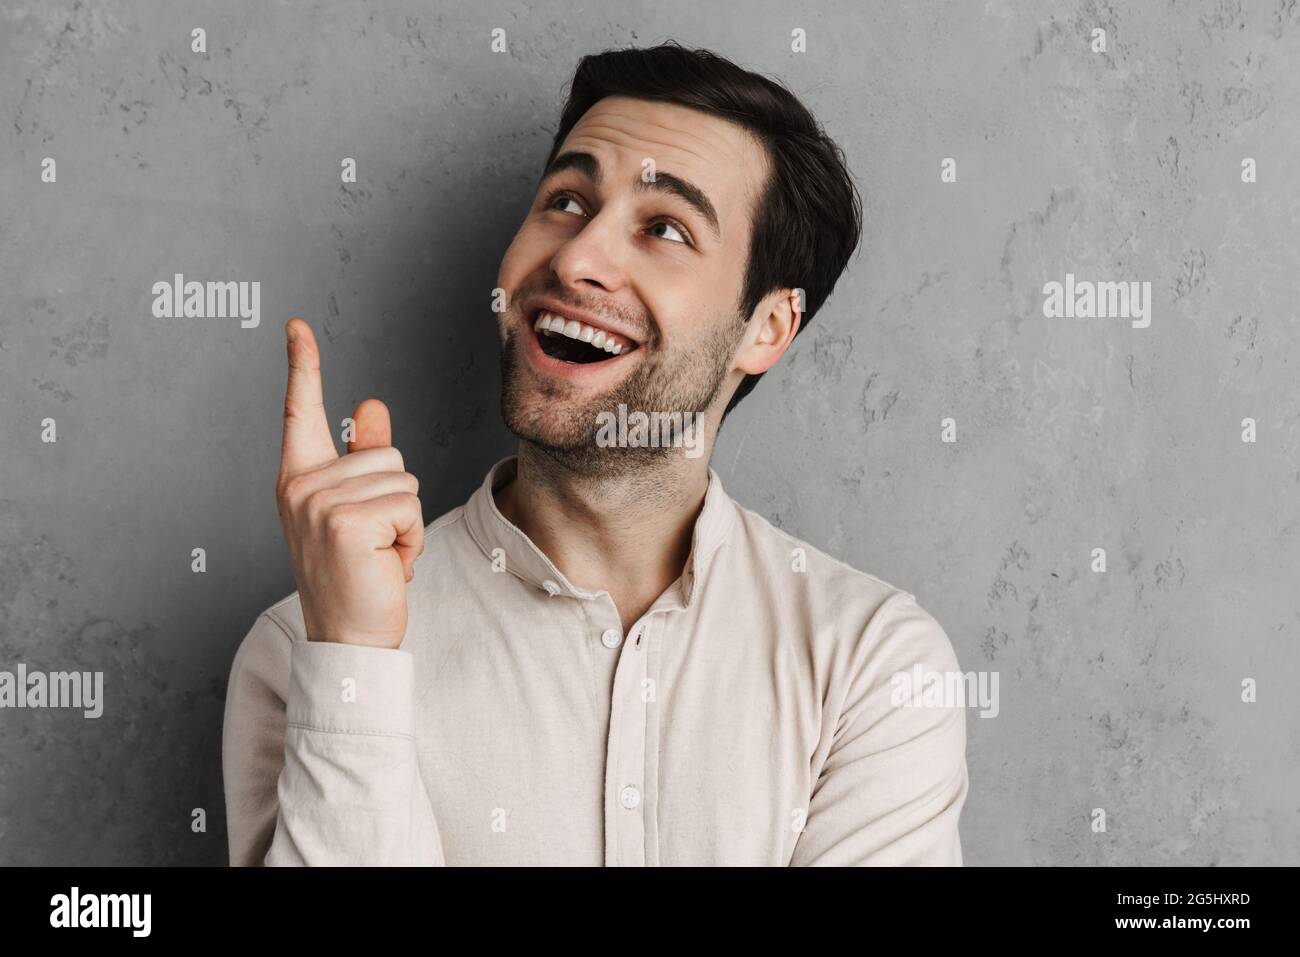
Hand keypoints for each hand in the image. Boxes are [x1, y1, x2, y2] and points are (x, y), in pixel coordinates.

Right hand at [275, 317, 423, 647]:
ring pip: (405, 480)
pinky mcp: (346, 521)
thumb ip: (363, 457)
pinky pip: (410, 507)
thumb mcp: (358, 511)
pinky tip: (386, 565)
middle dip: (398, 500)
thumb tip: (371, 405)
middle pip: (388, 453)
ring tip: (378, 555)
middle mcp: (301, 486)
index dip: (302, 366)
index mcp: (298, 478)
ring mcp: (319, 503)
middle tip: (373, 543)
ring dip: (406, 523)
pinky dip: (411, 540)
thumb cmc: (354, 574)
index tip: (296, 325)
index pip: (301, 412)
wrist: (349, 637)